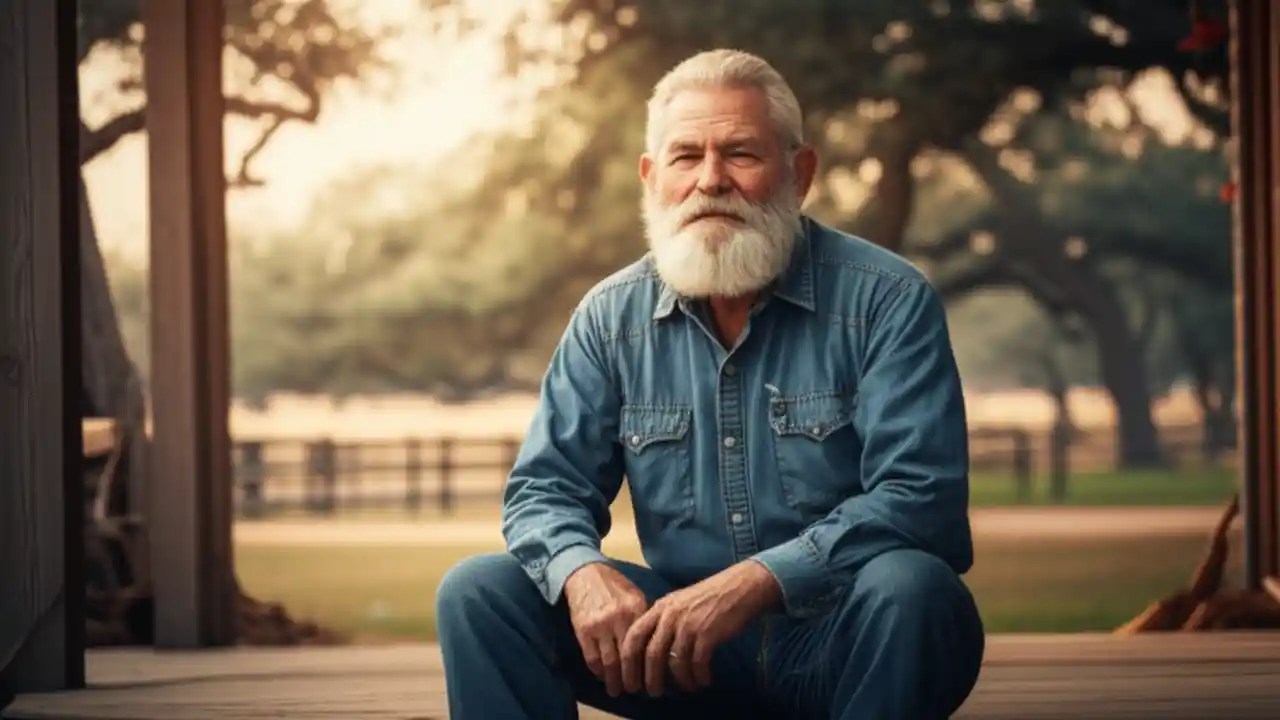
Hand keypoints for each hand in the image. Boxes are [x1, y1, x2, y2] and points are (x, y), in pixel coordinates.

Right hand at [562, 562, 648, 696]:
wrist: (584, 573)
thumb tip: (656, 643)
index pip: (645, 644)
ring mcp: (599, 625)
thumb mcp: (635, 595)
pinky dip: (598, 671)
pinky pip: (591, 658)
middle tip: (635, 690)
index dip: (649, 664)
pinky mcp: (583, 630)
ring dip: (614, 680)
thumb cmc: (613, 585)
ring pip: (609, 662)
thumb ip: (644, 617)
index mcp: (636, 608)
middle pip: (628, 658)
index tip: (653, 677)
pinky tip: (603, 676)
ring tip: (618, 690)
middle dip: (632, 678)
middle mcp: (618, 618)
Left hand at [620, 560, 780, 696]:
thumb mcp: (680, 601)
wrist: (741, 587)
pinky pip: (697, 663)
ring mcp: (688, 624)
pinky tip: (704, 680)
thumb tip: (652, 649)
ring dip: (681, 680)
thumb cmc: (711, 596)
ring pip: (675, 662)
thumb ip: (664, 619)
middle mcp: (670, 615)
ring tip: (688, 687)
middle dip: (650, 678)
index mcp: (660, 607)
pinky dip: (699, 676)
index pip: (634, 636)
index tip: (631, 678)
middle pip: (651, 654)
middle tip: (654, 693)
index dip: (629, 660)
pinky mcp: (707, 634)